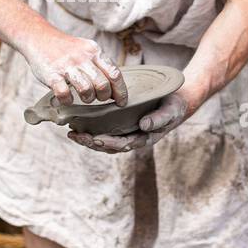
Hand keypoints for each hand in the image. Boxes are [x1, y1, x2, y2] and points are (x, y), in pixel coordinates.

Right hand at [22, 28, 126, 106]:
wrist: (39, 37)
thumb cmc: (66, 49)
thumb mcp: (87, 50)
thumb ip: (100, 65)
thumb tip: (116, 87)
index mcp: (94, 51)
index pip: (114, 74)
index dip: (120, 91)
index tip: (121, 102)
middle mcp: (82, 58)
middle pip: (102, 84)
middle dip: (104, 96)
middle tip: (99, 98)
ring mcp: (66, 66)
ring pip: (86, 89)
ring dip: (88, 98)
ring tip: (84, 97)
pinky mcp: (51, 74)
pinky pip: (64, 93)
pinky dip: (68, 100)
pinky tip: (67, 98)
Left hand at [68, 89, 193, 153]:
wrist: (176, 101)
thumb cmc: (173, 106)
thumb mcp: (170, 111)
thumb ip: (159, 118)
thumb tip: (144, 125)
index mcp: (143, 138)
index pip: (123, 144)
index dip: (108, 143)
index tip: (95, 138)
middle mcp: (132, 138)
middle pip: (109, 146)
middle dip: (91, 142)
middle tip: (75, 136)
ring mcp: (126, 132)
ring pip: (104, 140)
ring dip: (88, 139)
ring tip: (72, 133)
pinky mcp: (121, 124)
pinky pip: (104, 130)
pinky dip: (91, 129)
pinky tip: (79, 124)